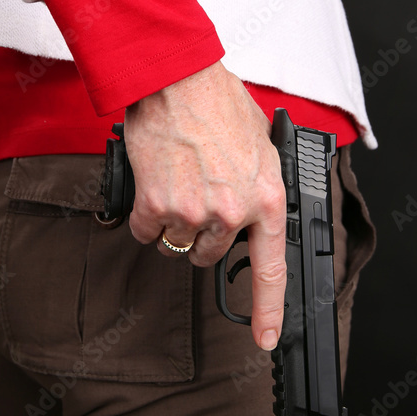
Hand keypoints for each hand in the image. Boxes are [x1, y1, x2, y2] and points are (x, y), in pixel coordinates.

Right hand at [124, 60, 286, 349]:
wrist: (177, 77)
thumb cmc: (218, 101)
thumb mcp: (261, 143)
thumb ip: (260, 183)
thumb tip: (254, 207)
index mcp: (267, 197)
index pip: (270, 268)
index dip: (268, 310)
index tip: (266, 338)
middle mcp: (233, 211)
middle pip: (209, 253)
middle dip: (201, 232)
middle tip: (196, 193)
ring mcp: (194, 211)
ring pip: (176, 242)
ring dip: (173, 221)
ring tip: (176, 179)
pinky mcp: (157, 204)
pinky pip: (146, 231)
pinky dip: (146, 213)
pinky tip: (154, 180)